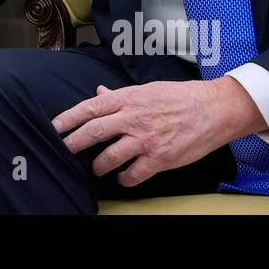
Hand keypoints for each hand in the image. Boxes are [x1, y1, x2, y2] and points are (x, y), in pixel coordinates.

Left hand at [50, 77, 265, 186]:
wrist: (213, 109)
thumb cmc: (180, 97)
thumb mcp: (146, 90)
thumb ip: (119, 95)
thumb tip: (98, 93)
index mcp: (128, 99)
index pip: (90, 108)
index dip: (69, 118)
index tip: (55, 126)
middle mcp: (133, 118)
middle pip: (94, 131)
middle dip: (74, 142)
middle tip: (64, 149)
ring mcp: (146, 139)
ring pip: (110, 156)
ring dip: (99, 165)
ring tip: (97, 168)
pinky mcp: (160, 158)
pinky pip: (134, 174)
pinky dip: (125, 179)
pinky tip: (123, 179)